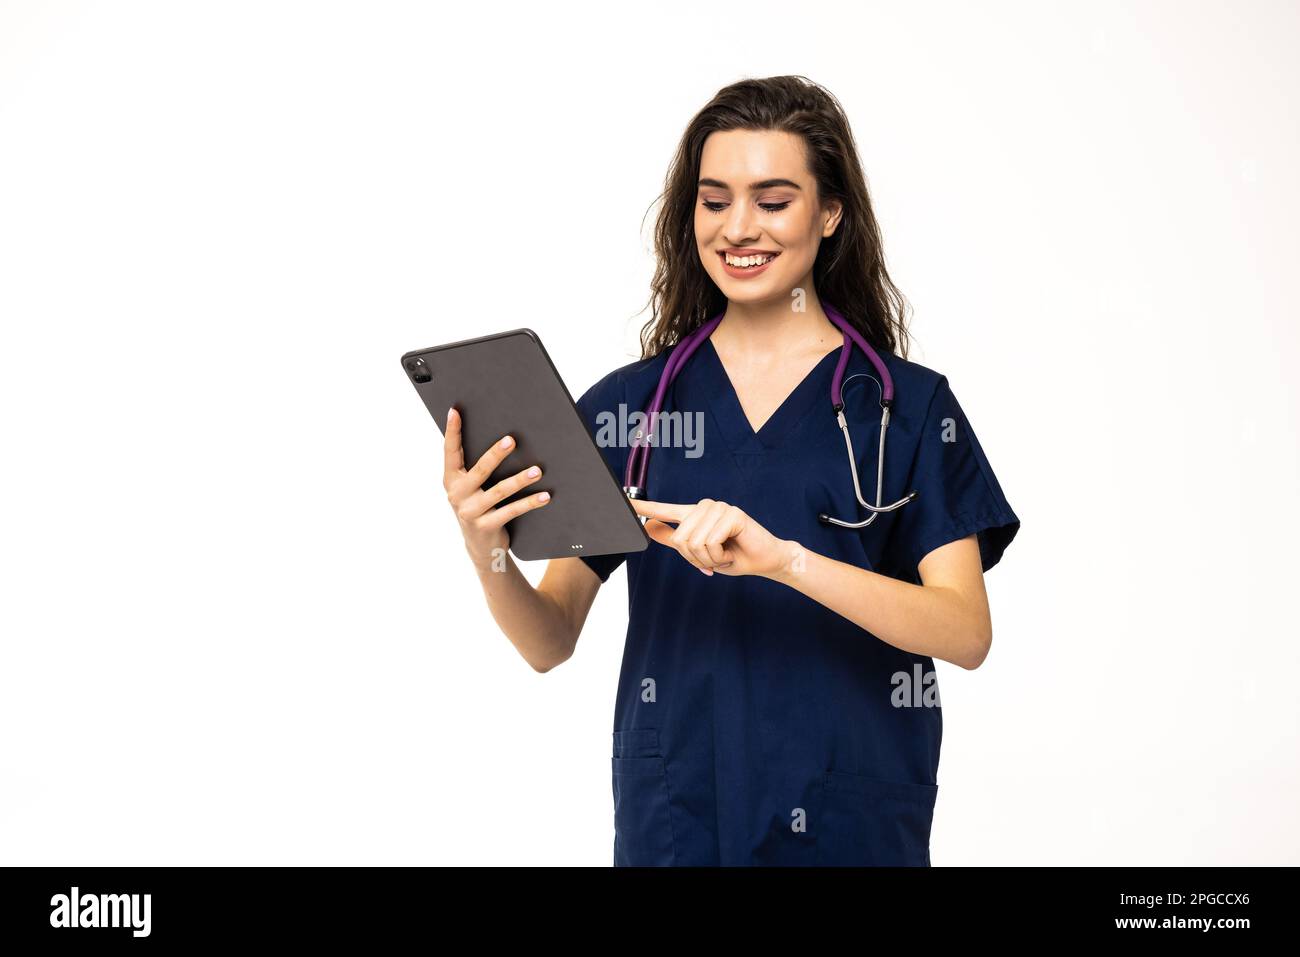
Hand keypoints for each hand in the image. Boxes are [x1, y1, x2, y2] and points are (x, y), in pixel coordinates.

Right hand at [443, 406, 550, 568]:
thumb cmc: (479, 508)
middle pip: (480, 470)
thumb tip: (502, 438)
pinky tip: (544, 496)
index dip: (452, 431)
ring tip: (537, 470)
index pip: (450, 452)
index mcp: (452, 479)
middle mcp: (457, 494)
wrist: (480, 548)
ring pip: (500, 491)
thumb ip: (476, 467)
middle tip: (512, 440)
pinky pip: (512, 511)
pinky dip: (529, 503)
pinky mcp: (486, 526)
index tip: (455, 411)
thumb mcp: (471, 488)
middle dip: (496, 454)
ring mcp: (471, 512)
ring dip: (520, 480)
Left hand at [630, 497, 791, 577]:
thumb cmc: (734, 556)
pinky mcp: (732, 514)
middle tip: (714, 559)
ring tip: (724, 554)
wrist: (765, 560)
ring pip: (694, 542)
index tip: (621, 502)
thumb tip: (650, 528)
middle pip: (680, 539)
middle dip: (695, 558)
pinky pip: (711, 542)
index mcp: (695, 515)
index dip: (641, 508)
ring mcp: (718, 507)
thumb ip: (676, 540)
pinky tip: (732, 551)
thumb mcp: (700, 553)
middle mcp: (704, 506)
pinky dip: (720, 556)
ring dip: (709, 558)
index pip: (663, 509)